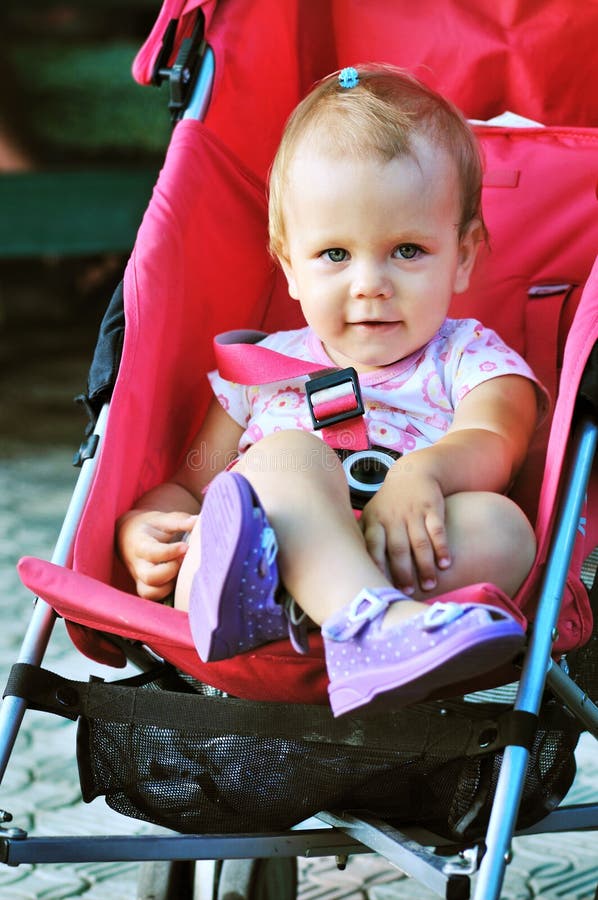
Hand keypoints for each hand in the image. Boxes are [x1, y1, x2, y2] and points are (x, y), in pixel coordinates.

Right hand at [116, 509, 197, 600]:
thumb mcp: (162, 519)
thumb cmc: (150, 527)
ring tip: (183, 573)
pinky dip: (168, 595)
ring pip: (151, 593)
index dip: (170, 552)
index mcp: (140, 545)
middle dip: (171, 571)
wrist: (129, 537)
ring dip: (170, 586)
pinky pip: (154, 599)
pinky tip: (181, 584)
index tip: (186, 547)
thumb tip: (198, 521)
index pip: (152, 553)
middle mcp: (138, 566)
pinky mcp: (146, 588)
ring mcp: (140, 579)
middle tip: (185, 560)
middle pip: (150, 577)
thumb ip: (179, 521)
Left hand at [360, 466, 450, 593]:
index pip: (372, 545)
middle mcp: (393, 517)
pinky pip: (437, 530)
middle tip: (407, 592)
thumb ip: (363, 538)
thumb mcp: (371, 515)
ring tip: (430, 585)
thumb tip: (352, 568)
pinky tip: (446, 564)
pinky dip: (442, 547)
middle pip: (398, 548)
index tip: (379, 585)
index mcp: (375, 521)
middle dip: (403, 572)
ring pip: (419, 542)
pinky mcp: (431, 508)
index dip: (376, 565)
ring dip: (425, 565)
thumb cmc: (388, 504)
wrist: (413, 473)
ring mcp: (413, 512)